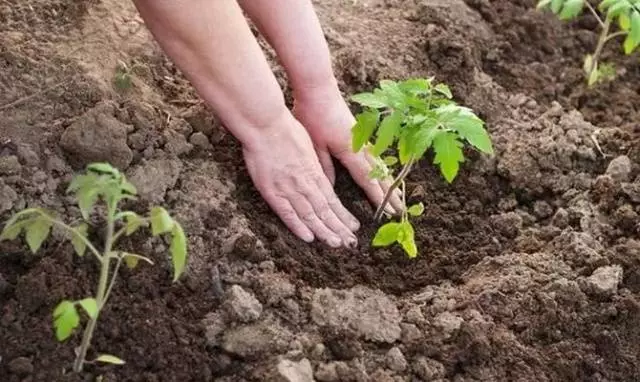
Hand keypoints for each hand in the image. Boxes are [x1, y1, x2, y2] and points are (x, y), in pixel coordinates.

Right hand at [242, 109, 359, 247]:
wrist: (265, 124)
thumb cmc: (285, 129)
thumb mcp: (308, 145)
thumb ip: (314, 164)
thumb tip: (320, 176)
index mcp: (314, 171)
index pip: (332, 199)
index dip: (343, 214)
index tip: (353, 226)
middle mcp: (305, 183)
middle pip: (325, 210)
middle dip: (338, 227)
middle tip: (350, 242)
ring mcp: (289, 188)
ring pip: (310, 215)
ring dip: (324, 231)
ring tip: (336, 243)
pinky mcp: (272, 191)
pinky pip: (287, 213)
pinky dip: (298, 226)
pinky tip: (309, 238)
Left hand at [293, 86, 403, 213]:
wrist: (318, 87)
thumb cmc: (312, 114)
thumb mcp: (314, 144)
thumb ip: (324, 167)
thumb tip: (331, 189)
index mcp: (349, 150)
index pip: (367, 179)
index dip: (378, 196)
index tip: (388, 212)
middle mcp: (360, 146)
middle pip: (379, 173)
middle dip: (390, 193)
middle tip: (400, 211)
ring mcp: (362, 138)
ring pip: (379, 165)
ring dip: (388, 181)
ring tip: (398, 196)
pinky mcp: (359, 132)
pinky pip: (375, 155)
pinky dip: (382, 168)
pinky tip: (384, 173)